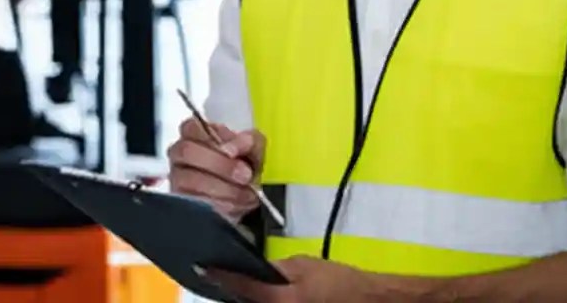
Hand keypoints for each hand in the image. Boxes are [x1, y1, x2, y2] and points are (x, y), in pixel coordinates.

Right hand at [167, 117, 265, 222]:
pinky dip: (220, 203)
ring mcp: (177, 176)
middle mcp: (180, 152)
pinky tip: (235, 203)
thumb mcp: (254, 147)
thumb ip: (246, 141)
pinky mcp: (181, 200)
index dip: (211, 140)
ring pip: (190, 179)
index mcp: (195, 132)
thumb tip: (230, 149)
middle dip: (220, 165)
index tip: (234, 153)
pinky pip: (195, 201)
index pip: (190, 127)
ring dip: (223, 188)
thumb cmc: (244, 162)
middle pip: (187, 152)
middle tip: (245, 175)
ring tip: (245, 193)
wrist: (246, 193)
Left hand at [207, 256, 376, 302]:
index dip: (220, 276)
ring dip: (242, 297)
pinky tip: (251, 293)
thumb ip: (277, 268)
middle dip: (228, 292)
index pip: (242, 286)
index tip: (201, 267)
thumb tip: (253, 269)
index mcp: (281, 299)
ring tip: (228, 284)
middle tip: (212, 275)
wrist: (366, 301)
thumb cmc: (338, 282)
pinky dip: (257, 301)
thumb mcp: (306, 266)